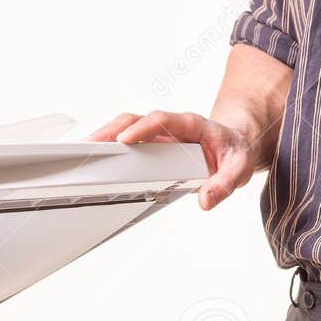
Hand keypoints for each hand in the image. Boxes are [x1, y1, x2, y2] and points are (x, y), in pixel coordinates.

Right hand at [88, 109, 256, 210]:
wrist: (235, 143)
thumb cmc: (235, 152)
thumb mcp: (239, 168)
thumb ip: (224, 184)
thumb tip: (205, 201)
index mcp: (191, 124)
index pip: (163, 119)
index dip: (143, 127)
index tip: (125, 139)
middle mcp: (171, 126)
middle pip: (134, 119)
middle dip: (111, 131)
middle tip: (90, 147)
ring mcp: (159, 134)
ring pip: (125, 127)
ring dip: (103, 137)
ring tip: (82, 153)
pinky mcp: (152, 144)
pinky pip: (127, 140)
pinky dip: (109, 146)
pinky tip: (93, 160)